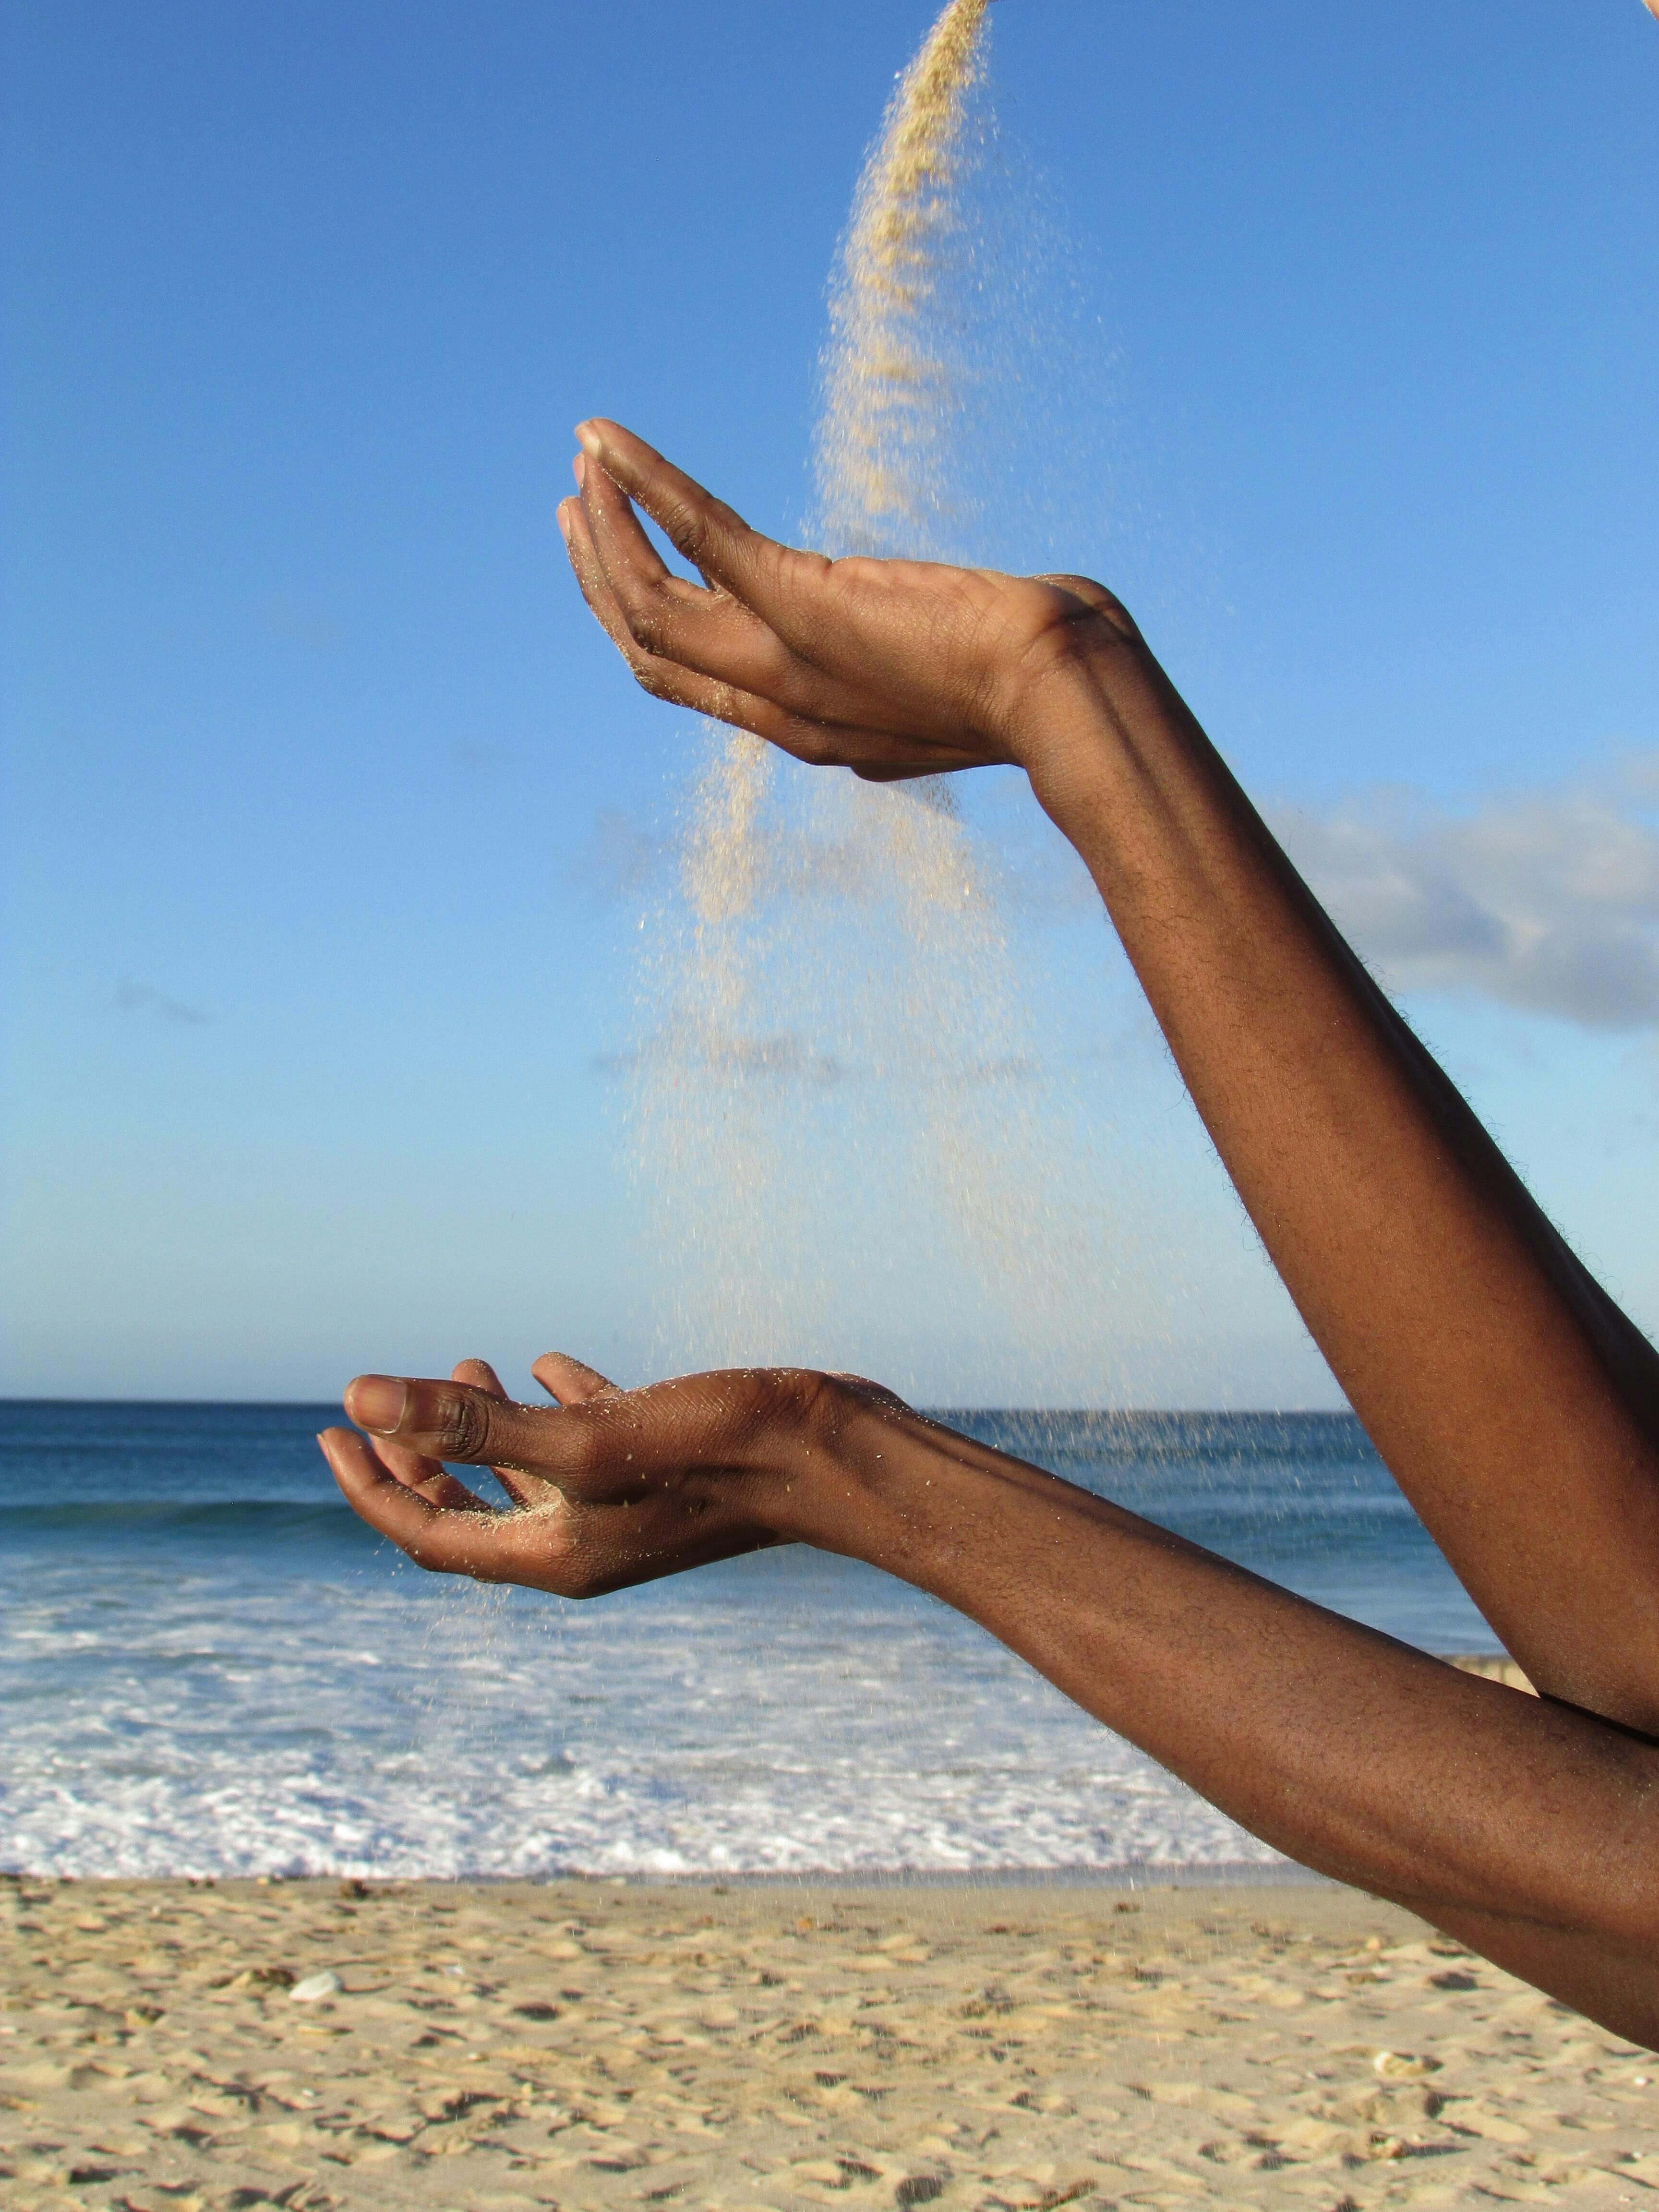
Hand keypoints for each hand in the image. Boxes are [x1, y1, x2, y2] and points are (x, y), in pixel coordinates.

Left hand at [318, 1354, 897, 1597]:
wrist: (829, 1456)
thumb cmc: (713, 1452)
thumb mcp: (581, 1440)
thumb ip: (472, 1427)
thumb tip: (358, 1399)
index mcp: (551, 1554)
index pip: (428, 1531)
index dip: (369, 1485)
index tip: (328, 1428)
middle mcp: (582, 1540)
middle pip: (470, 1509)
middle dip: (419, 1458)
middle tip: (375, 1405)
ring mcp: (625, 1507)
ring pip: (530, 1476)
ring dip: (486, 1428)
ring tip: (469, 1365)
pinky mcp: (663, 1468)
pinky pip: (592, 1443)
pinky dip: (560, 1405)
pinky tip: (552, 1363)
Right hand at [559, 419, 1140, 781]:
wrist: (1062, 694)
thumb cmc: (1037, 688)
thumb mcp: (949, 690)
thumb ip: (905, 674)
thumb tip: (914, 639)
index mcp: (813, 731)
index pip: (696, 684)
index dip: (645, 627)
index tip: (627, 566)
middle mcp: (782, 708)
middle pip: (652, 650)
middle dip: (602, 579)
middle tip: (575, 508)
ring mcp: (785, 659)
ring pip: (650, 604)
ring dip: (607, 530)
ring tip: (583, 462)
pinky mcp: (803, 602)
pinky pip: (699, 536)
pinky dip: (644, 482)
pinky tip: (603, 437)